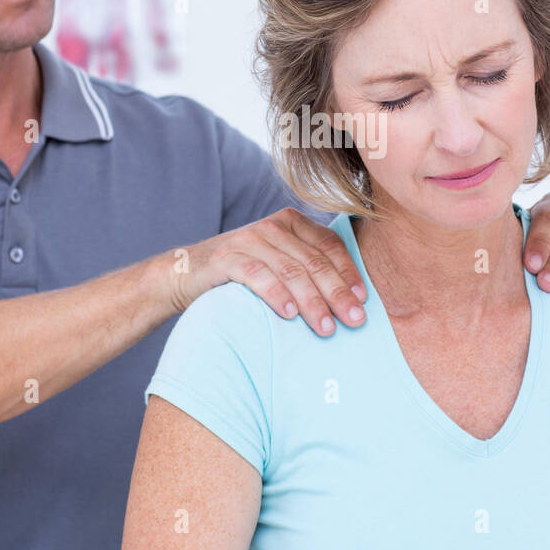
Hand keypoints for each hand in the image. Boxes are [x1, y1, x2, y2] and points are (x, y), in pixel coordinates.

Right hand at [167, 208, 367, 335]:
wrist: (187, 273)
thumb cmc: (243, 273)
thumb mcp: (278, 262)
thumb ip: (307, 268)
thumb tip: (350, 300)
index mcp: (292, 222)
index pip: (330, 245)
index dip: (349, 272)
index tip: (363, 300)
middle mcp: (273, 226)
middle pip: (314, 262)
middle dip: (337, 294)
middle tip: (354, 321)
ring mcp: (249, 238)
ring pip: (290, 270)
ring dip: (311, 301)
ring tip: (326, 328)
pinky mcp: (227, 256)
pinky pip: (258, 275)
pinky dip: (276, 294)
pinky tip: (289, 314)